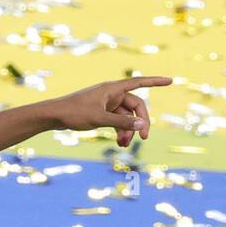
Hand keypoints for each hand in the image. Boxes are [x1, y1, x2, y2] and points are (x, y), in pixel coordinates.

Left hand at [50, 76, 172, 147]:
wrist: (55, 116)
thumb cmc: (74, 113)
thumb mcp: (99, 119)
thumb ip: (121, 122)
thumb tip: (141, 125)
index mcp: (113, 89)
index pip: (139, 82)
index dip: (155, 82)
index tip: (170, 81)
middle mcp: (112, 94)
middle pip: (135, 106)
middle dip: (140, 122)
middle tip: (145, 138)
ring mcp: (107, 103)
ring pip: (126, 116)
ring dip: (129, 130)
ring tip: (125, 145)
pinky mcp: (101, 112)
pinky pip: (117, 121)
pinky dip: (120, 131)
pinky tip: (120, 143)